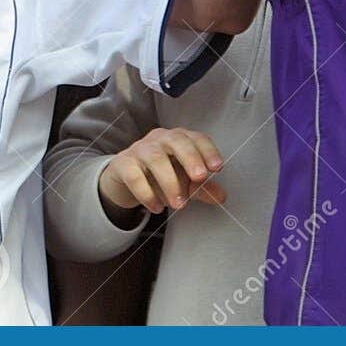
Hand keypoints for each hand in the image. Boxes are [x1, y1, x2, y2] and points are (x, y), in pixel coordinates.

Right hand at [98, 127, 226, 215]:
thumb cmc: (162, 174)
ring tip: (180, 204)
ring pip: (155, 158)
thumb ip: (203, 188)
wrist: (127, 176)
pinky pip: (134, 176)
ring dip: (170, 182)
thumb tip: (221, 196)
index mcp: (178, 139)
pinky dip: (146, 193)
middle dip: (190, 158)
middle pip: (176, 141)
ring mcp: (139, 149)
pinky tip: (156, 207)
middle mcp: (159, 139)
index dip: (208, 150)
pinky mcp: (123, 164)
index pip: (195, 138)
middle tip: (200, 178)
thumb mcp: (185, 181)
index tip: (217, 168)